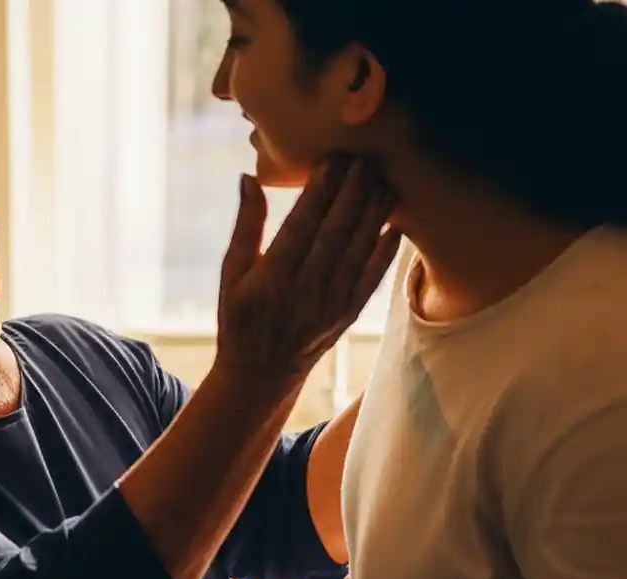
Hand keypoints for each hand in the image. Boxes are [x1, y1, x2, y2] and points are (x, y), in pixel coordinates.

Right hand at [215, 157, 399, 387]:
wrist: (262, 375)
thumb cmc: (240, 318)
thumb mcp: (231, 274)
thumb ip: (246, 226)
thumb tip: (249, 179)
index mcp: (273, 275)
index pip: (302, 223)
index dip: (320, 189)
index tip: (333, 158)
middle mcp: (306, 288)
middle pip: (336, 229)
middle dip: (353, 190)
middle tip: (366, 156)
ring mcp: (332, 302)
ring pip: (359, 248)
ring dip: (374, 212)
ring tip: (384, 179)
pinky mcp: (349, 313)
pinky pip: (373, 277)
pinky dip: (386, 250)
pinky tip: (395, 224)